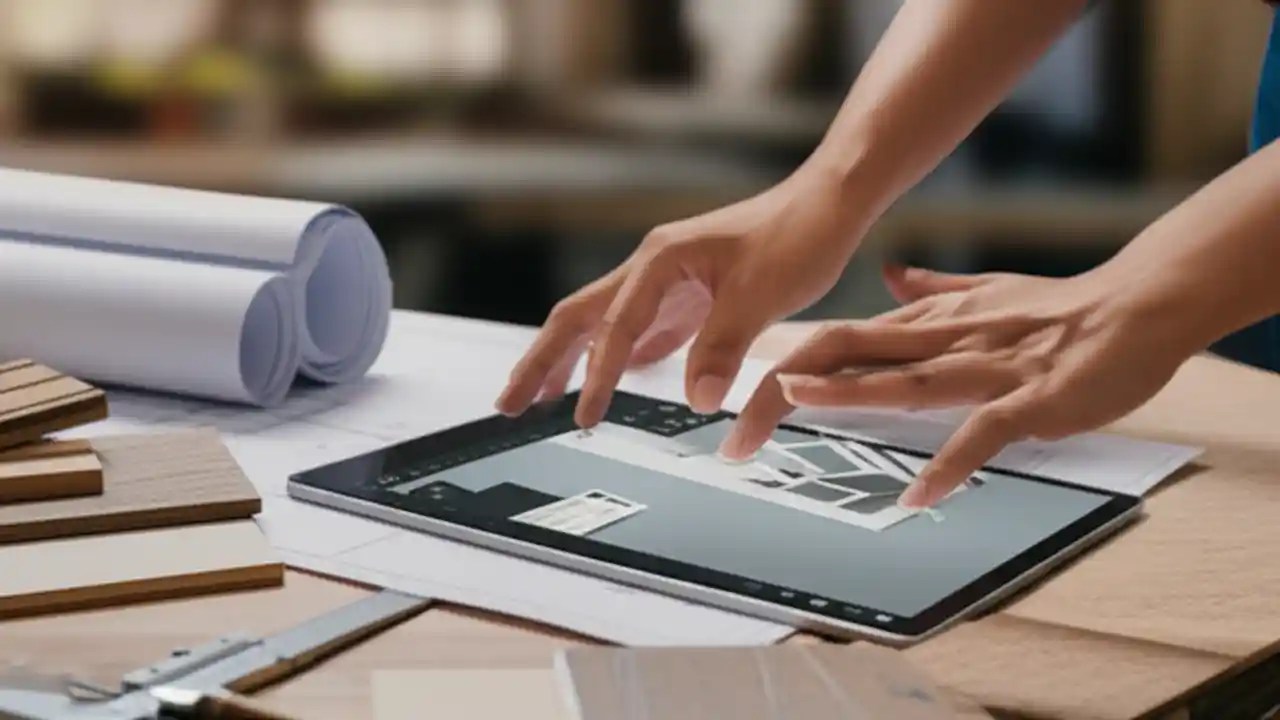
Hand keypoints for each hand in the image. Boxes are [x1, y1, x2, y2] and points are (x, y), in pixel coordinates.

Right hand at [496, 158, 871, 426]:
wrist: (828, 203)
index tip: (583, 418)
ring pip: (603, 325)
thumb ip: (722, 347)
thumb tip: (696, 402)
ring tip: (541, 400)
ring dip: (570, 362)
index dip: (595, 377)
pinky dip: (616, 359)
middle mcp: (653, 267)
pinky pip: (639, 331)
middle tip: (508, 405)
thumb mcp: (761, 295)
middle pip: (579, 318)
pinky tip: (607, 381)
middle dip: (540, 362)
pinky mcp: (687, 295)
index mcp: (660, 261)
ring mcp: (667, 280)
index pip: (615, 328)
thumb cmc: (799, 236)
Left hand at [725, 264, 1200, 508]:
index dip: (789, 364)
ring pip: (906, 379)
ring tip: (793, 403)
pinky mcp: (1029, 400)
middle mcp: (945, 340)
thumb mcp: (985, 291)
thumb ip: (934, 289)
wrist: (1138, 305)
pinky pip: (982, 432)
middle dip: (791, 387)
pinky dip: (949, 463)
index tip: (742, 400)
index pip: (844, 338)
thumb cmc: (1061, 308)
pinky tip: (918, 495)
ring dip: (849, 393)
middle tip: (737, 429)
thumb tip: (891, 275)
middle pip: (853, 354)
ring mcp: (986, 369)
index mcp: (930, 322)